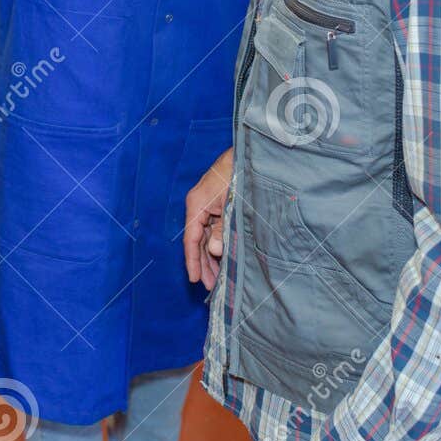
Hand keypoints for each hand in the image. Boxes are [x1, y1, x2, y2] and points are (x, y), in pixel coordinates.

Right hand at [184, 147, 232, 289]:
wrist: (249, 155)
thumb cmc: (238, 175)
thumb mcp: (231, 204)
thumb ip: (222, 229)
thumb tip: (213, 251)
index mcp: (196, 204)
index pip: (191, 238)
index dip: (193, 261)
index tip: (195, 279)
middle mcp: (199, 206)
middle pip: (197, 240)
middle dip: (203, 263)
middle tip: (210, 286)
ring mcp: (209, 206)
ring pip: (206, 236)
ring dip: (211, 256)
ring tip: (217, 277)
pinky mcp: (219, 205)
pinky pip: (215, 229)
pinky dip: (218, 243)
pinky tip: (223, 257)